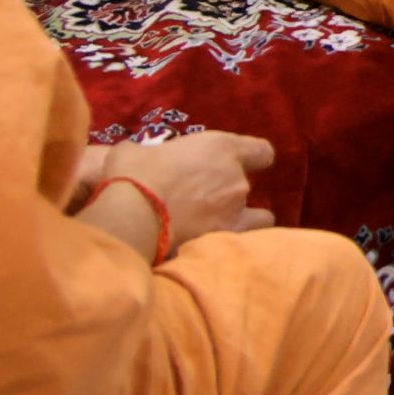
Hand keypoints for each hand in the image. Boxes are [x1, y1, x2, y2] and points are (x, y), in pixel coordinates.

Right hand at [78, 132, 277, 248]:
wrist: (132, 212)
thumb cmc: (133, 171)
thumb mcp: (138, 150)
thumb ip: (155, 154)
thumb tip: (141, 160)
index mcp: (222, 148)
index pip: (261, 152)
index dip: (252, 159)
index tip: (239, 164)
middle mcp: (237, 179)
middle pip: (246, 185)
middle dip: (227, 192)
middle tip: (199, 199)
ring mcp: (236, 211)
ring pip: (257, 217)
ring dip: (238, 219)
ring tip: (212, 225)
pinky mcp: (226, 238)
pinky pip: (243, 242)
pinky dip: (231, 243)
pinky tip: (211, 246)